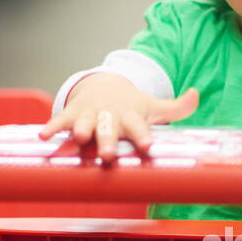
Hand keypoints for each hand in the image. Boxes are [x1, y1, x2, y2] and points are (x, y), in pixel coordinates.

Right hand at [38, 74, 198, 163]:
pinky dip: (53, 127)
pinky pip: (62, 121)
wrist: (103, 84)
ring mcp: (92, 113)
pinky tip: (44, 137)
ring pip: (87, 123)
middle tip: (109, 156)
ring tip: (81, 138)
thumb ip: (178, 107)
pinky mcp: (73, 113)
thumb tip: (197, 93)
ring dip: (83, 130)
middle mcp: (111, 115)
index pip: (140, 128)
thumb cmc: (132, 105)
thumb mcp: (154, 106)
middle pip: (111, 129)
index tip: (147, 147)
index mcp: (132, 116)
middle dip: (109, 141)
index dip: (143, 136)